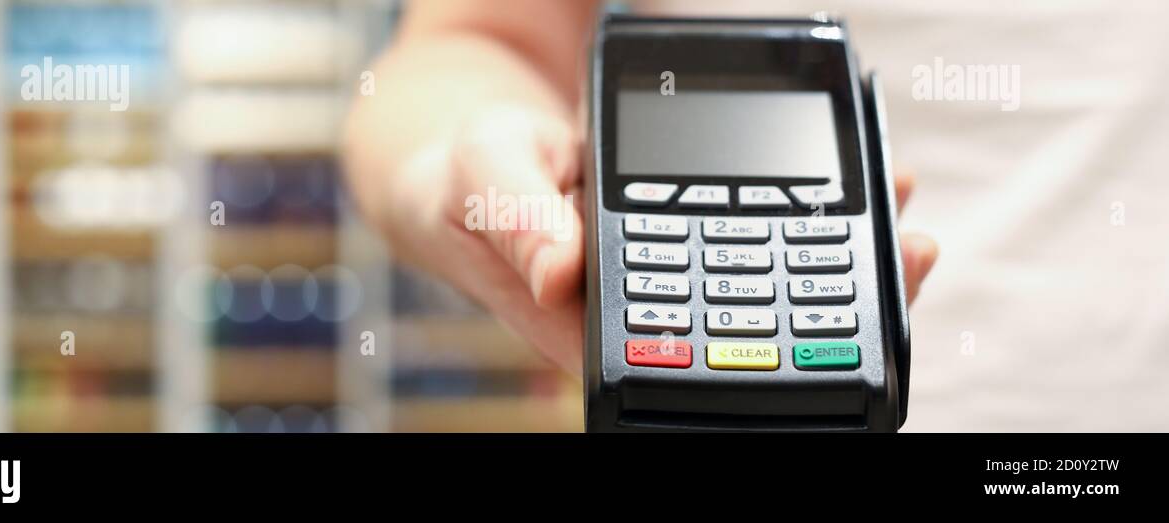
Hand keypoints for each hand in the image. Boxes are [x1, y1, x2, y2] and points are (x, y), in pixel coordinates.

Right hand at [391, 104, 936, 374]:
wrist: (467, 167)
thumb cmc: (466, 182)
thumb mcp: (483, 177)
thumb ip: (516, 217)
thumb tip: (559, 270)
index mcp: (589, 319)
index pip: (681, 356)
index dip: (758, 352)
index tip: (823, 324)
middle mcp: (639, 312)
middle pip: (743, 333)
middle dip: (827, 305)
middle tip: (907, 255)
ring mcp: (666, 280)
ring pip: (761, 294)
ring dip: (834, 265)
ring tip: (904, 230)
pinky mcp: (681, 246)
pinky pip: (753, 245)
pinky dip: (806, 225)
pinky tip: (856, 204)